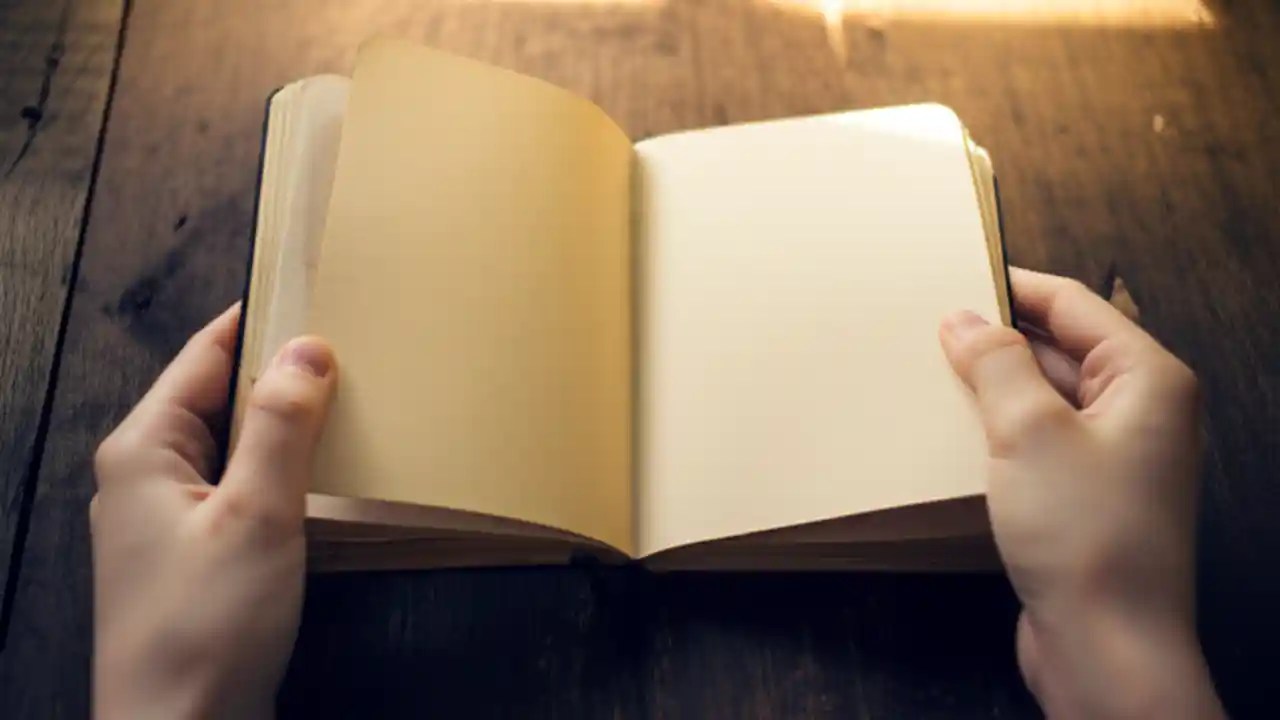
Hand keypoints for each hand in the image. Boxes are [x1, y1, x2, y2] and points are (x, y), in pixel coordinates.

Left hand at [92, 305, 335, 718]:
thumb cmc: (206, 626)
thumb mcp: (255, 513)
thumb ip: (281, 426)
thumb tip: (307, 347)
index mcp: (143, 449)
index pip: (204, 355)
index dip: (260, 320)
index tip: (316, 289)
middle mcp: (145, 476)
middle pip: (219, 398)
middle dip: (282, 375)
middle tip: (353, 350)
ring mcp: (167, 520)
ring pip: (234, 448)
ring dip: (286, 429)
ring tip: (351, 406)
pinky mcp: (195, 558)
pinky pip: (241, 491)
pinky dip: (281, 476)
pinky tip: (325, 479)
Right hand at [939, 269, 1224, 718]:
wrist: (1107, 645)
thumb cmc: (1087, 536)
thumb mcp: (1029, 430)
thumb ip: (995, 363)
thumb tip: (963, 318)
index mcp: (1147, 378)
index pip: (1074, 303)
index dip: (1011, 286)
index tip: (952, 276)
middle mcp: (1139, 411)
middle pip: (1060, 349)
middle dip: (995, 340)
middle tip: (928, 331)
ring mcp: (1114, 457)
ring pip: (1044, 398)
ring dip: (991, 389)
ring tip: (930, 379)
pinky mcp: (1086, 496)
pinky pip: (1037, 443)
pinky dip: (997, 432)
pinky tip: (952, 435)